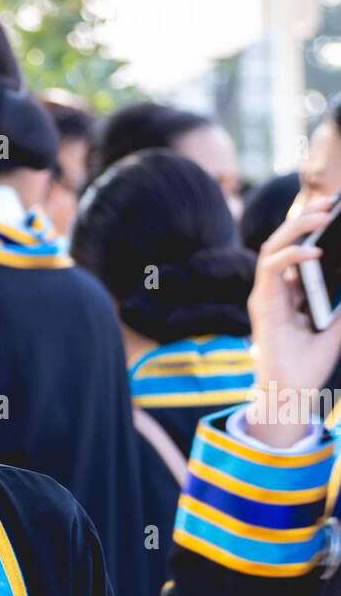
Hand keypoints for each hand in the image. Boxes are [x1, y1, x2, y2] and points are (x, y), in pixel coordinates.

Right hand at [246, 196, 340, 447]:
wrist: (293, 393)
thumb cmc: (311, 363)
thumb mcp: (337, 322)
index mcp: (290, 292)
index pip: (297, 249)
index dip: (312, 226)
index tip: (336, 208)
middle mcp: (275, 290)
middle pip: (282, 242)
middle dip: (305, 218)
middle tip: (331, 201)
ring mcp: (266, 296)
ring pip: (271, 248)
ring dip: (296, 228)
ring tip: (323, 214)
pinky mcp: (262, 306)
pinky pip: (270, 269)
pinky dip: (290, 256)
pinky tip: (313, 250)